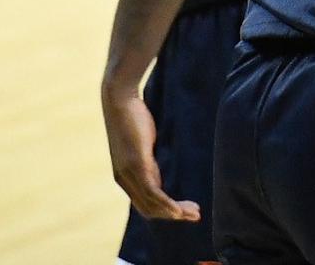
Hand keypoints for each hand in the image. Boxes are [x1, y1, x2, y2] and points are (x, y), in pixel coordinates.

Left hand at [101, 79, 199, 222]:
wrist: (119, 98)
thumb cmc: (131, 116)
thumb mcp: (141, 145)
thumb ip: (147, 163)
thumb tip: (157, 176)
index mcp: (124, 176)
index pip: (144, 204)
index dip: (164, 211)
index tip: (183, 211)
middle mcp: (124, 179)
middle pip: (149, 209)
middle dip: (172, 215)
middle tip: (194, 215)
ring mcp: (129, 173)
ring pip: (153, 204)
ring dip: (175, 212)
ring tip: (194, 212)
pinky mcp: (137, 164)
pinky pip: (153, 192)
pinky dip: (167, 204)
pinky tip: (179, 210)